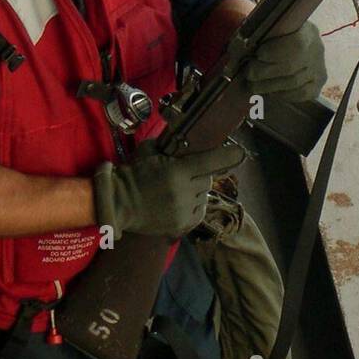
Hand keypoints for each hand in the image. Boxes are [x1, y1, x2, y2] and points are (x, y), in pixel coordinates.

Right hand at [92, 141, 245, 238]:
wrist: (119, 203)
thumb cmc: (134, 174)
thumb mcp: (150, 151)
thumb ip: (170, 144)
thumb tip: (189, 134)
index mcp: (178, 172)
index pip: (211, 162)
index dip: (228, 156)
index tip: (240, 152)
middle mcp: (184, 192)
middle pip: (208, 179)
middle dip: (200, 175)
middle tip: (186, 174)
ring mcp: (184, 210)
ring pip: (204, 196)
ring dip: (196, 191)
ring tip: (178, 190)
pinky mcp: (182, 225)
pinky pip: (199, 211)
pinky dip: (194, 205)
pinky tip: (181, 201)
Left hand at [242, 21, 326, 104]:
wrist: (295, 47)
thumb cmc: (276, 37)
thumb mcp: (271, 29)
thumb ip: (258, 36)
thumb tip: (238, 50)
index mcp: (306, 30)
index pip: (296, 44)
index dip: (275, 52)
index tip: (257, 55)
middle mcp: (317, 50)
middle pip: (291, 67)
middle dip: (264, 72)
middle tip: (249, 73)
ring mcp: (319, 69)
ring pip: (293, 83)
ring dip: (269, 86)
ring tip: (253, 85)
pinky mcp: (317, 86)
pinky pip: (300, 94)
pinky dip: (282, 95)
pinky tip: (270, 91)